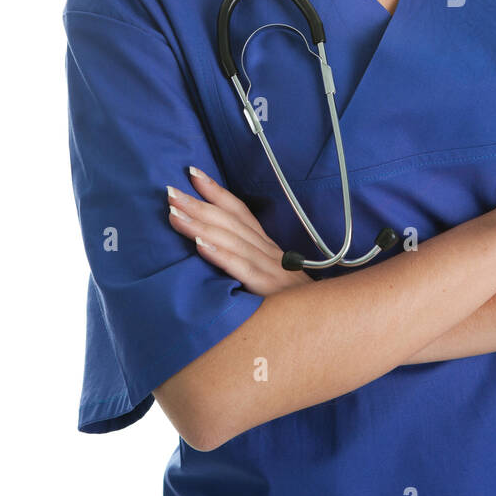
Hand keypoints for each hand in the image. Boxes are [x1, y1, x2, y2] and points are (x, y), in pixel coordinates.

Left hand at [166, 168, 310, 296]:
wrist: (325, 322)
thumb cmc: (292, 306)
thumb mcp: (272, 279)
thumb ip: (248, 265)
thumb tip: (214, 250)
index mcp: (267, 248)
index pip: (240, 212)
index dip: (217, 192)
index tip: (192, 173)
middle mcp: (269, 252)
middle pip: (230, 222)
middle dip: (199, 204)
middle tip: (170, 191)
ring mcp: (271, 269)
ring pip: (232, 241)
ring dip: (201, 225)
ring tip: (174, 214)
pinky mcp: (270, 290)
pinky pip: (242, 269)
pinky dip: (220, 254)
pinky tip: (199, 244)